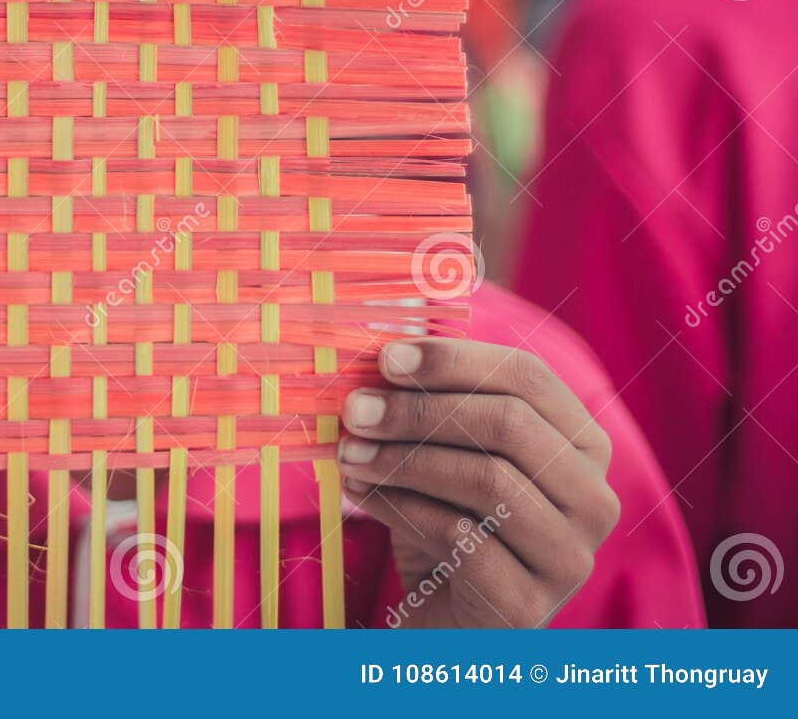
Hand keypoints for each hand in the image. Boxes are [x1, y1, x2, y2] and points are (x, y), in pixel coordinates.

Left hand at [338, 337, 620, 627]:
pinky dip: (401, 509)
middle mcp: (593, 496)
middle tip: (354, 410)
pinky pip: (462, 538)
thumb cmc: (444, 516)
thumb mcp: (438, 450)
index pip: (527, 377)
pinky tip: (364, 497)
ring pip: (489, 480)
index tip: (386, 358)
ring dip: (404, 461)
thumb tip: (382, 329)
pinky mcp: (531, 603)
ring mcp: (571, 555)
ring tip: (350, 455)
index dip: (453, 360)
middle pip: (510, 424)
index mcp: (580, 443)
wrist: (444, 615)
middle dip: (420, 411)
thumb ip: (424, 396)